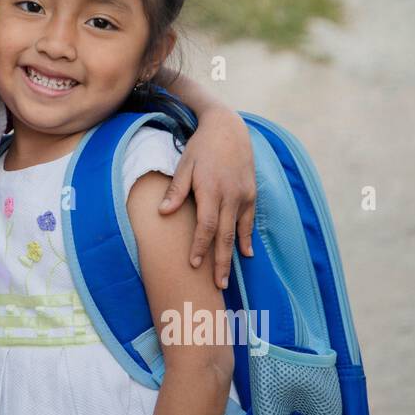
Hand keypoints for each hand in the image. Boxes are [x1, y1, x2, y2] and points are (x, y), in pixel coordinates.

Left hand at [158, 106, 255, 288]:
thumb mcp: (185, 164)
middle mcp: (231, 196)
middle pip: (225, 235)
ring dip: (233, 254)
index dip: (200, 246)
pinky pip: (249, 220)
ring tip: (228, 277)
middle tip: (218, 286)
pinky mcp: (252, 193)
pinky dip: (246, 237)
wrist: (229, 128)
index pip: (206, 226)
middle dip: (220, 261)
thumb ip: (176, 190)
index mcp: (212, 190)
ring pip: (238, 231)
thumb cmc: (201, 147)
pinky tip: (246, 253)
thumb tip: (163, 213)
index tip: (194, 264)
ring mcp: (244, 195)